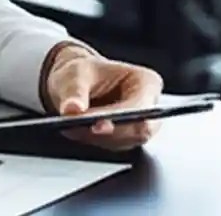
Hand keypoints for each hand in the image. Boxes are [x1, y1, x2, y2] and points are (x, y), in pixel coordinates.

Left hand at [42, 44, 164, 150]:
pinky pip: (111, 147)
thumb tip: (72, 110)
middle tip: (76, 129)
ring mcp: (139, 126)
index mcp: (146, 82)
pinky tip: (76, 130)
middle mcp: (148, 106)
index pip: (141, 108)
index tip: (96, 126)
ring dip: (95, 138)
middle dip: (106, 133)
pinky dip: (91, 141)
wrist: (74, 82)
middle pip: (136, 132)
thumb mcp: (74, 74)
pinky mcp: (125, 139)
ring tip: (71, 125)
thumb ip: (74, 91)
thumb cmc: (81, 73)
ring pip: (122, 143)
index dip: (122, 121)